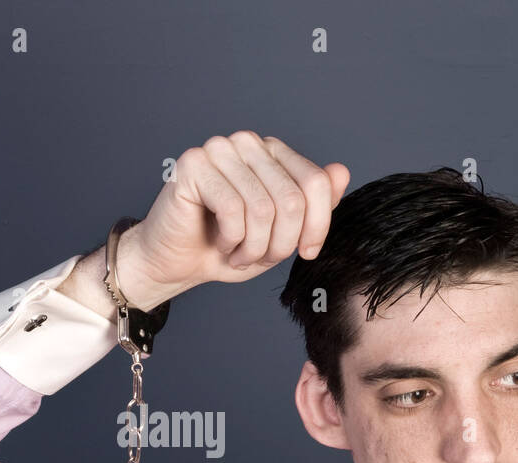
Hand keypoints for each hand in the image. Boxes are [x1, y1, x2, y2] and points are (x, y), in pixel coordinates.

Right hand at [116, 131, 350, 308]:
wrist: (176, 263)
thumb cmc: (228, 247)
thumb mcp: (282, 233)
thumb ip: (313, 205)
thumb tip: (341, 170)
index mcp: (272, 153)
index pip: (316, 183)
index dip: (317, 226)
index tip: (306, 252)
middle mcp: (247, 143)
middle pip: (292, 199)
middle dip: (281, 244)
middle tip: (260, 259)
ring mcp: (218, 149)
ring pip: (262, 208)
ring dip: (254, 247)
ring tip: (239, 255)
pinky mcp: (193, 165)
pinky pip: (232, 209)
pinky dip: (231, 240)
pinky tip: (221, 244)